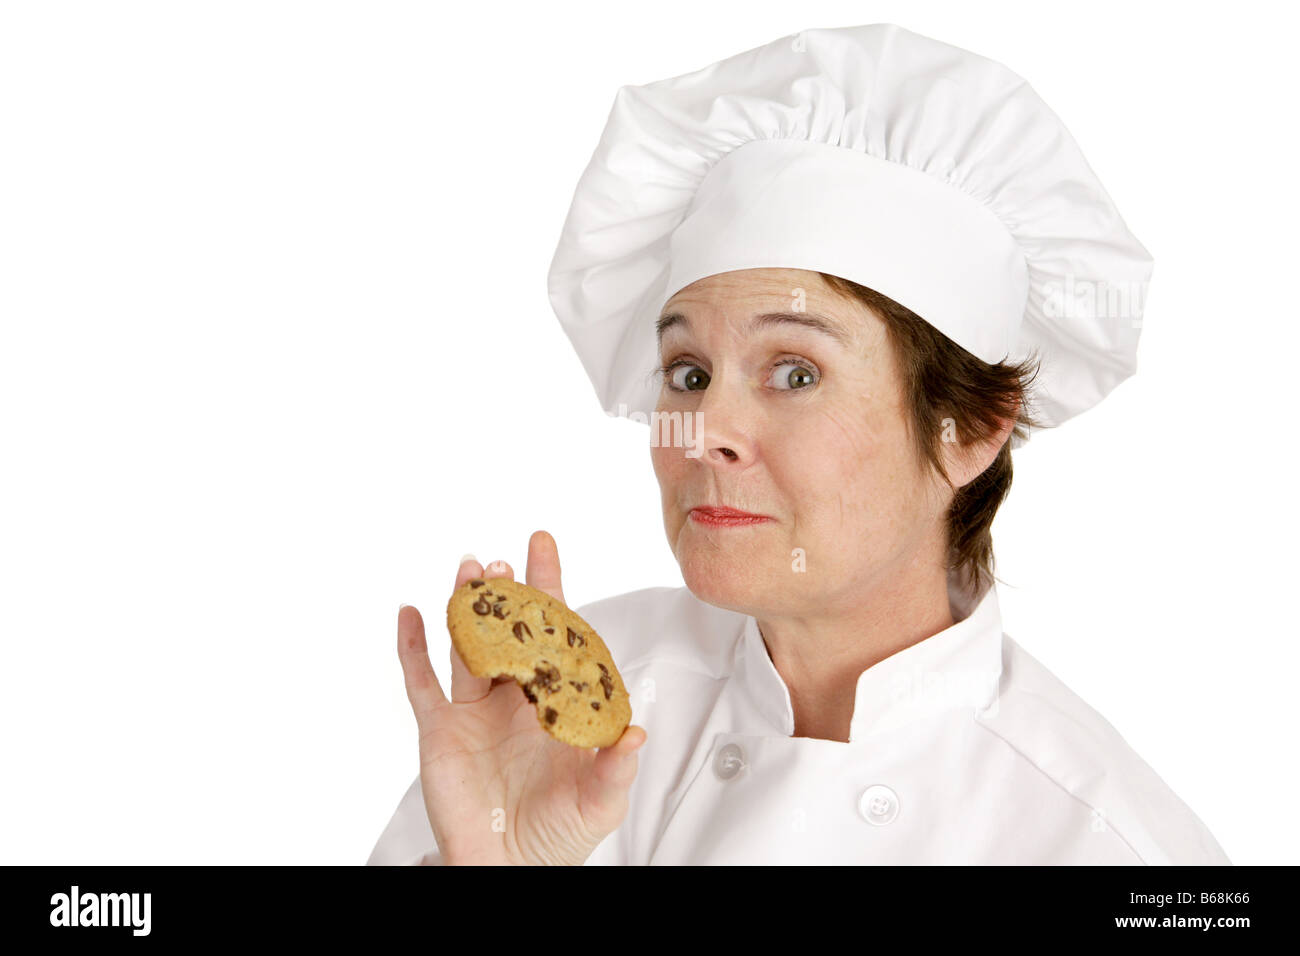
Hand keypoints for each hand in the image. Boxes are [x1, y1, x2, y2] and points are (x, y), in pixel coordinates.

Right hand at [397, 529, 645, 864]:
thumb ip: (615, 766)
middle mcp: (514, 697)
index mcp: (554, 701)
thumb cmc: (560, 834)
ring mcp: (475, 711)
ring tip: (466, 572)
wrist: (509, 870)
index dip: (549, 592)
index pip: (552, 635)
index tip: (542, 548)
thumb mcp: (599, 801)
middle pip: (506, 632)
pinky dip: (412, 648)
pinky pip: (421, 682)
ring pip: (466, 647)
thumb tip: (637, 732)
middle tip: (501, 562)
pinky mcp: (441, 730)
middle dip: (504, 594)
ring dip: (463, 609)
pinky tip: (410, 613)